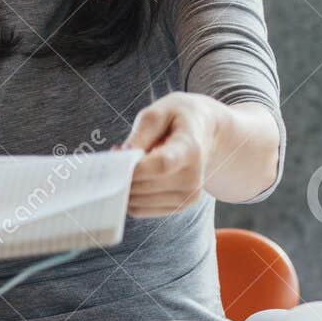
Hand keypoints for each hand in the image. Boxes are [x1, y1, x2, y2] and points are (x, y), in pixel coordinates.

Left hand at [120, 93, 223, 217]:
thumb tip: (123, 156)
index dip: (135, 168)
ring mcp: (189, 195)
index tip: (116, 158)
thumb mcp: (160, 111)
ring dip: (124, 185)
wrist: (205, 132)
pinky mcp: (180, 206)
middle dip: (122, 174)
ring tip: (128, 164)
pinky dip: (130, 195)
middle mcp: (193, 177)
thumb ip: (141, 133)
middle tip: (116, 155)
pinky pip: (141, 209)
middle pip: (146, 186)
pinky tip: (135, 177)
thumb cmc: (179, 119)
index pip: (161, 165)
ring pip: (139, 202)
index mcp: (190, 149)